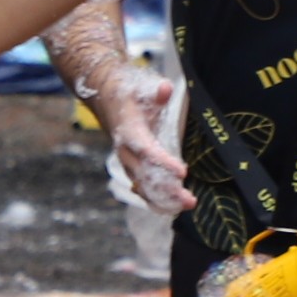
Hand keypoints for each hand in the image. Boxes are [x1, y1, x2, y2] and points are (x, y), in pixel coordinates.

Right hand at [96, 71, 191, 213]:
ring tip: (188, 204)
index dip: (163, 163)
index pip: (146, 151)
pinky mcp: (131, 168)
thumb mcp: (141, 88)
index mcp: (128, 132)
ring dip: (165, 198)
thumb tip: (166, 88)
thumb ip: (156, 92)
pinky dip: (156, 199)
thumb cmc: (129, 95)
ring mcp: (127, 162)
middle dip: (167, 189)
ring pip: (143, 185)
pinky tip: (173, 208)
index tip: (183, 172)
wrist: (106, 101)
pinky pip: (142, 187)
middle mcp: (125, 151)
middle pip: (146, 175)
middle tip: (190, 199)